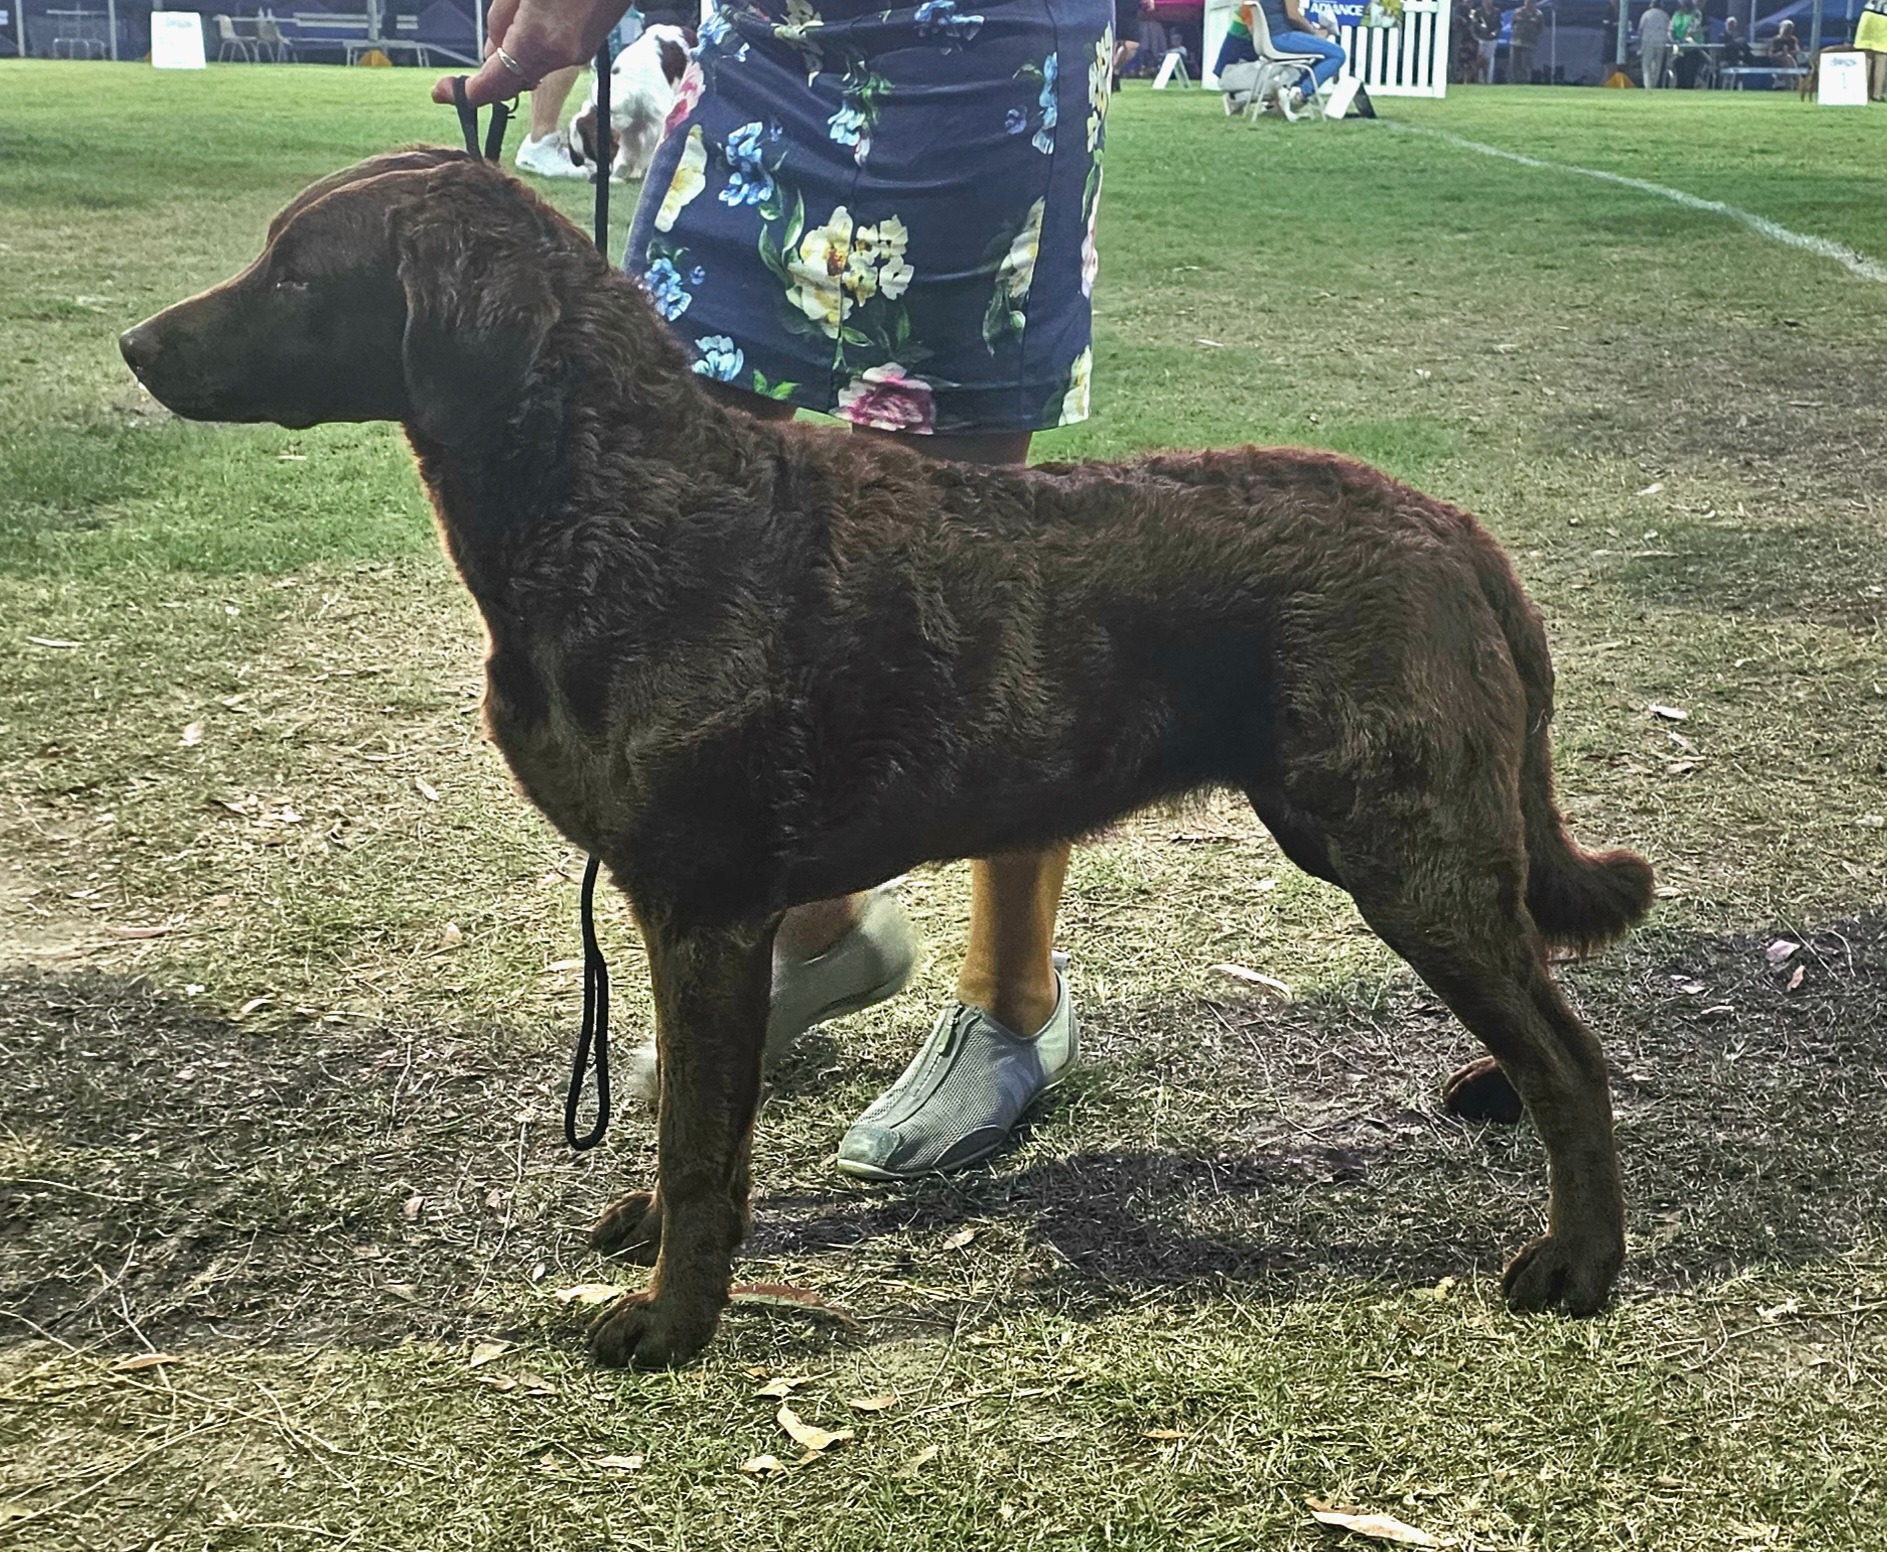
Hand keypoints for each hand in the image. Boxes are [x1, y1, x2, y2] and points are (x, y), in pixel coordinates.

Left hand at [431, 0, 631, 107]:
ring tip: (527, 0)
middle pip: (512, 73)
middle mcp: (559, 54)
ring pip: (531, 62)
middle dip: (495, 56)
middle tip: (504, 12)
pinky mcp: (587, 44)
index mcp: (538, 38)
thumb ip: (501, 18)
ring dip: (517, 42)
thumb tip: (493, 50)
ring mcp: (577, 52)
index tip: (442, 91)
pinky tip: (543, 8)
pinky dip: (536, 40)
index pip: (495, 82)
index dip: (466, 92)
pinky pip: (550, 53)